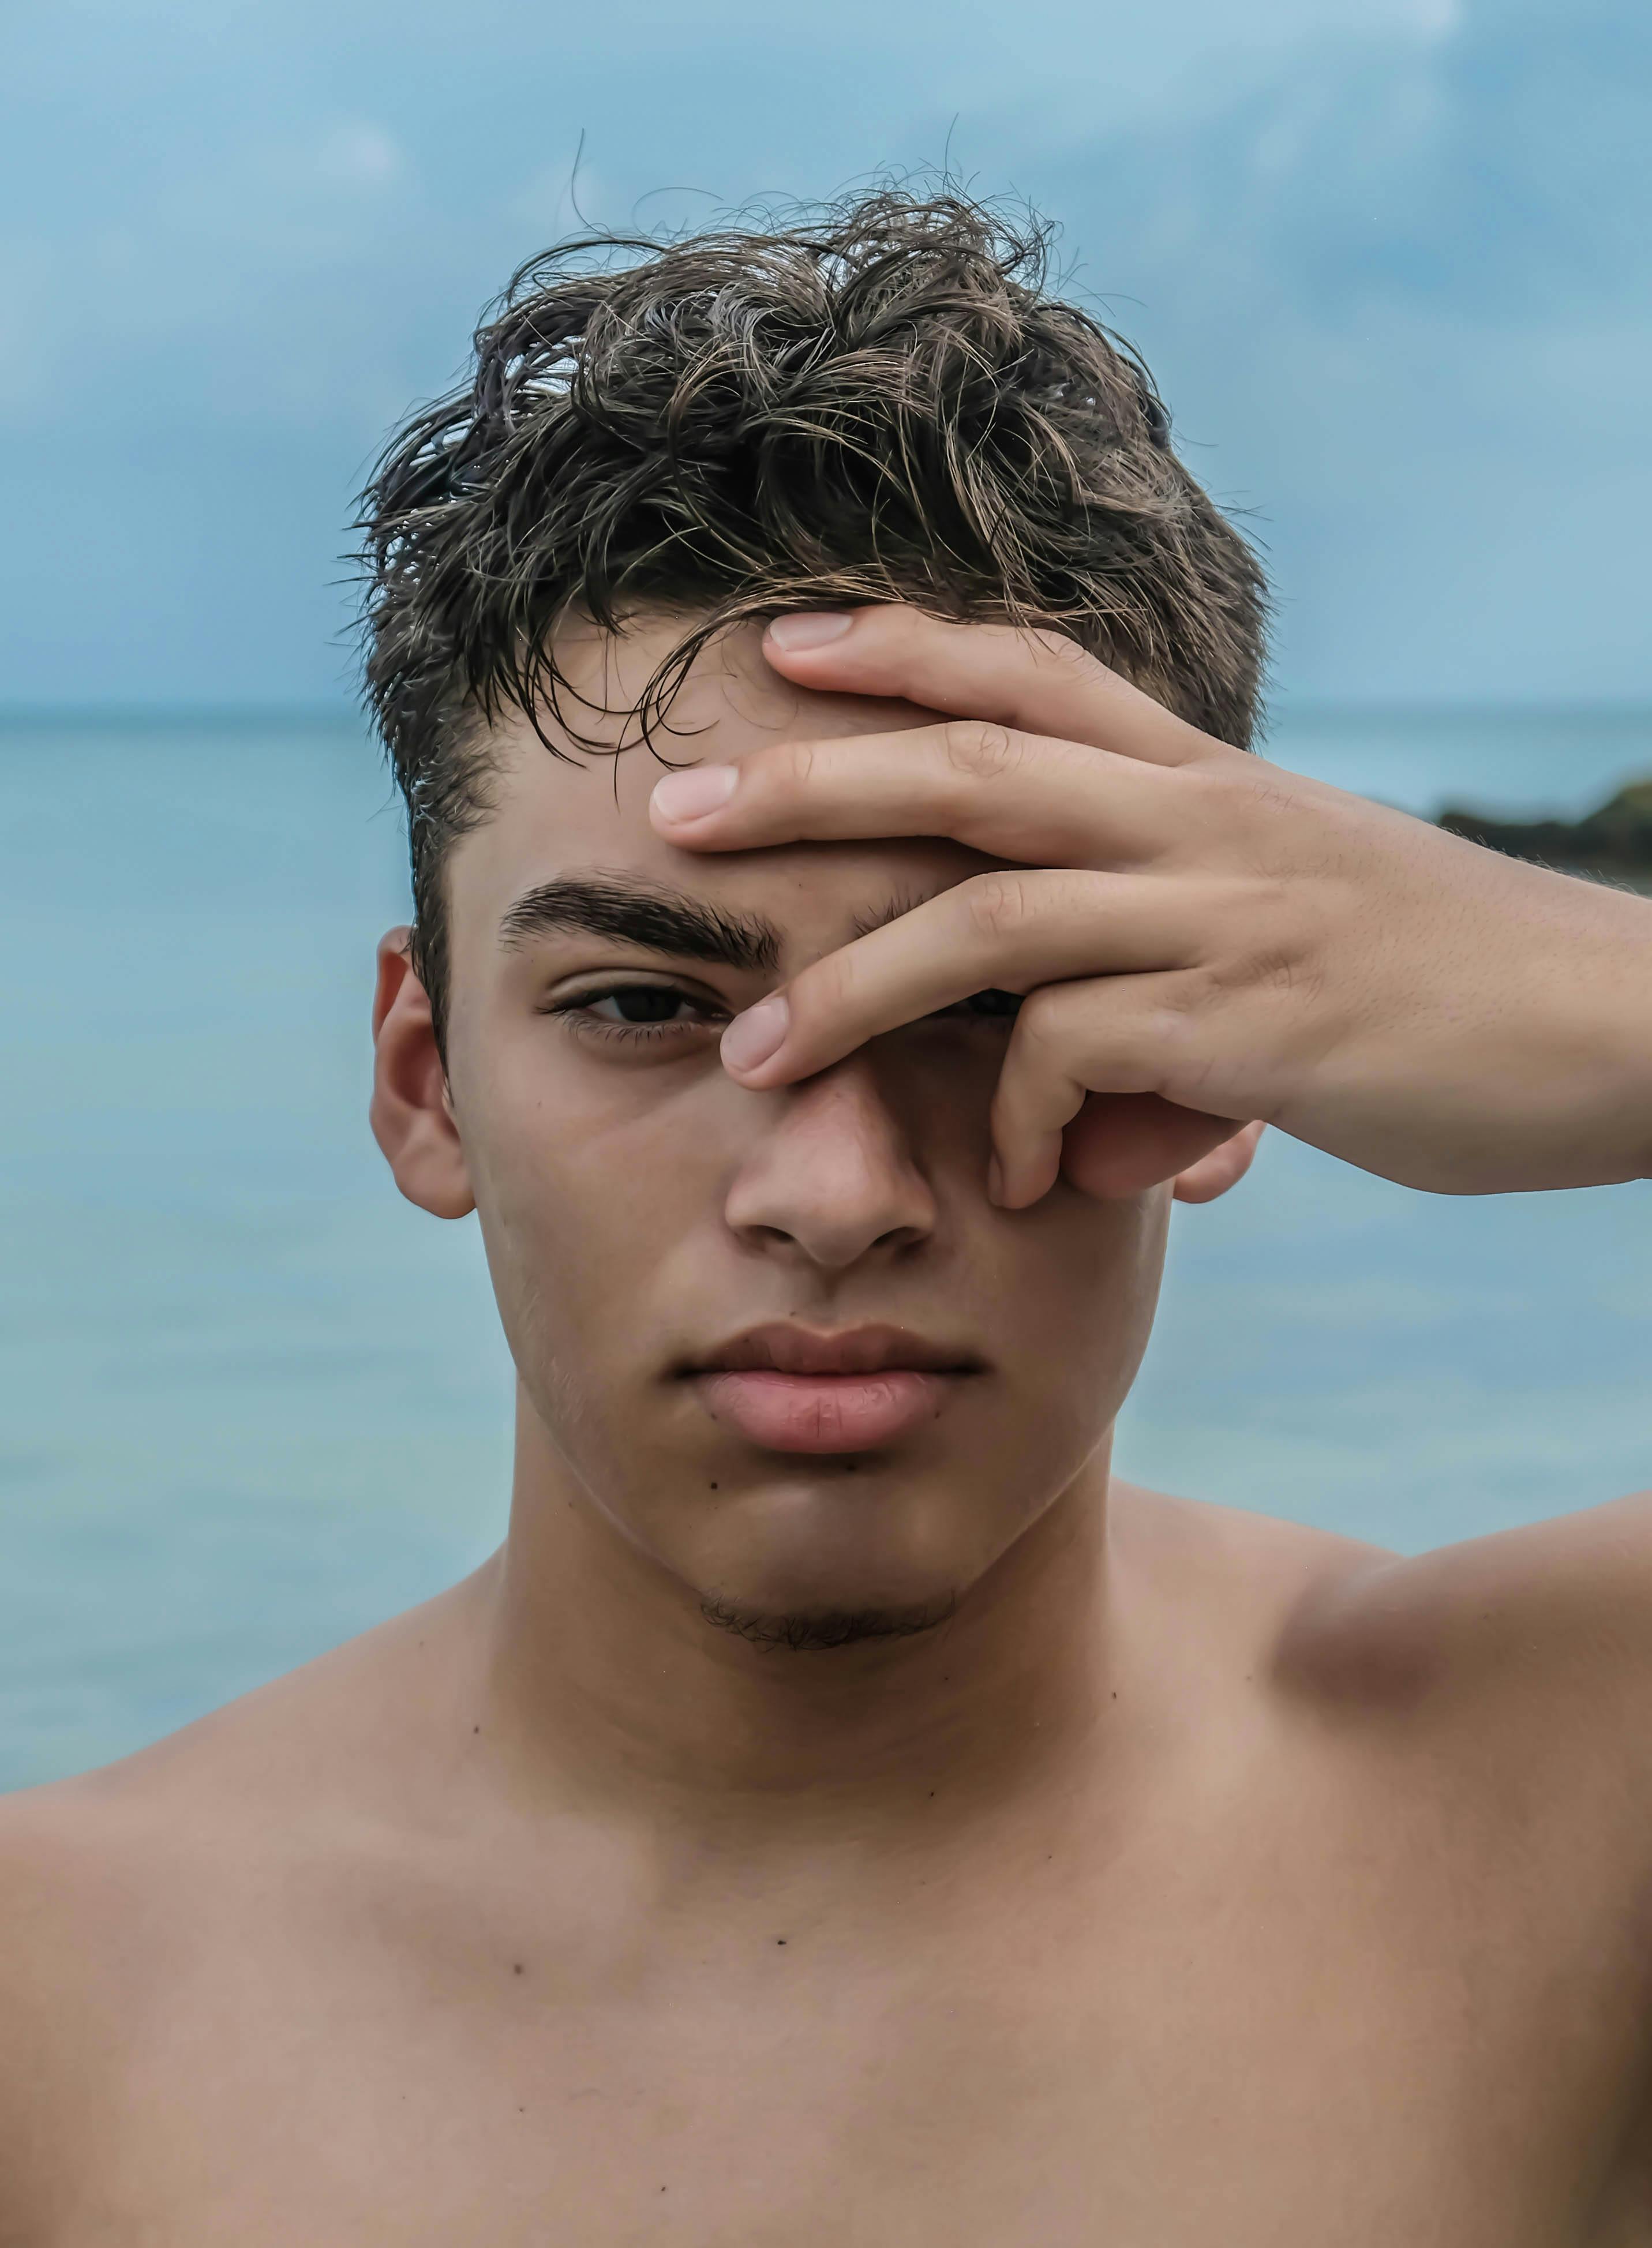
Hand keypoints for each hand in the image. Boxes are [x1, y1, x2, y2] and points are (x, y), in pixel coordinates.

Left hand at [649, 607, 1651, 1205]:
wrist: (1625, 1028)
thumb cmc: (1455, 994)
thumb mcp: (1304, 942)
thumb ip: (1168, 984)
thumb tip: (1063, 1098)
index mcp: (1214, 783)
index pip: (1033, 674)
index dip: (902, 648)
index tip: (784, 644)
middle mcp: (1207, 822)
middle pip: (969, 766)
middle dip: (810, 781)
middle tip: (677, 812)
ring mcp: (1231, 915)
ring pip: (992, 915)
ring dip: (855, 986)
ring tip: (753, 1050)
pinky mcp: (1258, 1025)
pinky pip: (1079, 1055)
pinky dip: (1021, 1120)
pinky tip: (1021, 1184)